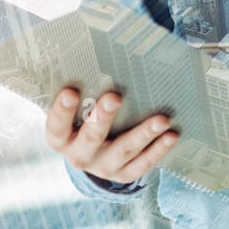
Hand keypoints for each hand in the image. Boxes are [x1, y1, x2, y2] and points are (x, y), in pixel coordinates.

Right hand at [45, 88, 178, 184]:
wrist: (93, 154)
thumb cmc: (82, 117)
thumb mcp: (74, 107)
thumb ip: (72, 87)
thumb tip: (78, 54)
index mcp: (61, 139)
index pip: (57, 126)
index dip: (62, 111)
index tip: (70, 91)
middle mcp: (79, 156)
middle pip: (90, 138)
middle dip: (102, 117)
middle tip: (114, 97)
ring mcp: (103, 167)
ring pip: (123, 151)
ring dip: (142, 134)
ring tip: (162, 119)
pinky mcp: (124, 174)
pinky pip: (143, 164)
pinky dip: (158, 150)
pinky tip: (171, 135)